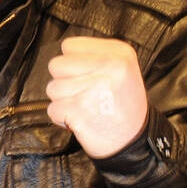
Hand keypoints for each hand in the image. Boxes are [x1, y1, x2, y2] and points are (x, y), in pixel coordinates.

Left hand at [46, 37, 148, 158]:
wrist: (134, 141)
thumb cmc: (123, 106)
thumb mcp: (123, 70)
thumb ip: (95, 56)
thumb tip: (64, 52)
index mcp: (119, 54)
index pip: (70, 46)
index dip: (72, 62)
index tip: (86, 75)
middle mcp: (108, 68)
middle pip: (56, 65)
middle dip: (64, 81)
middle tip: (84, 93)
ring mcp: (93, 89)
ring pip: (52, 88)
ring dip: (63, 101)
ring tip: (85, 106)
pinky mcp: (80, 110)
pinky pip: (53, 109)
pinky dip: (62, 118)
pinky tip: (81, 118)